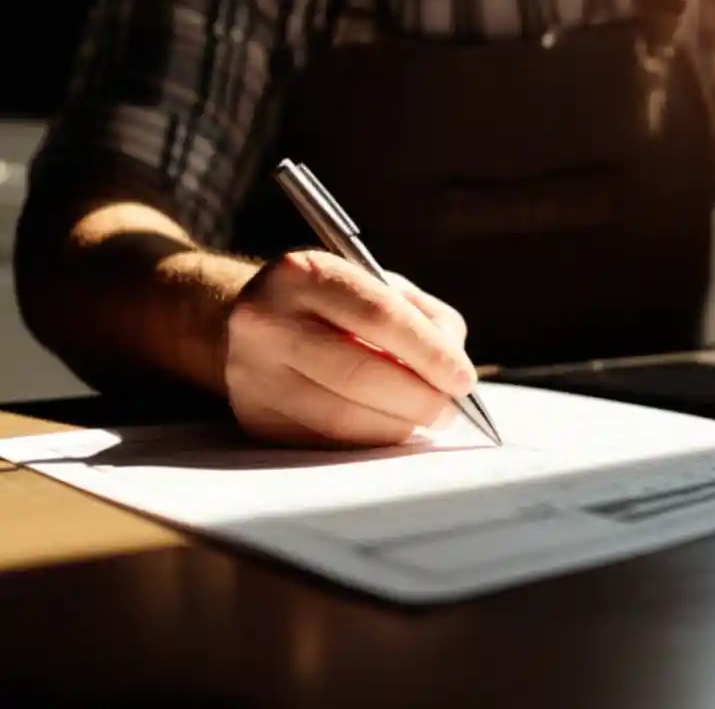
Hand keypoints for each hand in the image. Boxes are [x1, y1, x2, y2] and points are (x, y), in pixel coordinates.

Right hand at [224, 250, 475, 445]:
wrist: (251, 323)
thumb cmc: (334, 305)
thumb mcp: (378, 286)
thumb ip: (427, 318)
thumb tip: (454, 368)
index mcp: (304, 273)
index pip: (380, 316)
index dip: (430, 353)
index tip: (463, 380)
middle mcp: (267, 321)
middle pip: (359, 373)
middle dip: (419, 399)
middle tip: (450, 410)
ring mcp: (252, 373)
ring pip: (341, 417)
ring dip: (397, 426)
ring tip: (425, 420)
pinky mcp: (254, 416)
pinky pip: (324, 441)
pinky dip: (369, 440)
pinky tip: (388, 428)